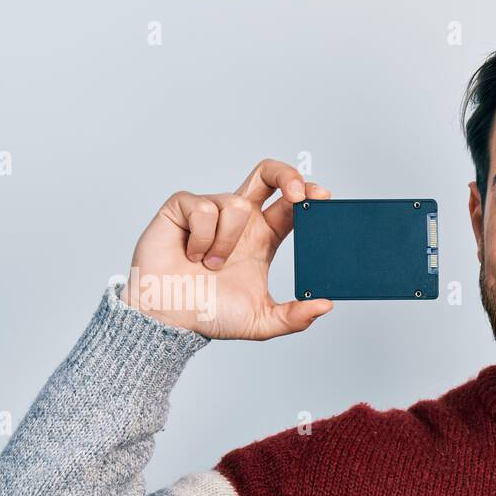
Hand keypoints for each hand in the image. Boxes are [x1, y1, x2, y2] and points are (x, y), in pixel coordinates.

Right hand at [125, 158, 333, 338]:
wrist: (169, 317)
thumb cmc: (210, 313)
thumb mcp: (261, 321)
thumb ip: (295, 317)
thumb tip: (326, 305)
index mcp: (264, 237)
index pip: (291, 205)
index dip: (308, 195)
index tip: (322, 199)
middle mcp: (240, 219)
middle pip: (268, 174)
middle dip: (287, 174)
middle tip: (298, 193)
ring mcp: (211, 210)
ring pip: (235, 204)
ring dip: (227, 241)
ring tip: (211, 265)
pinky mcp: (182, 207)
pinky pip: (203, 209)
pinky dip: (201, 238)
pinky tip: (191, 254)